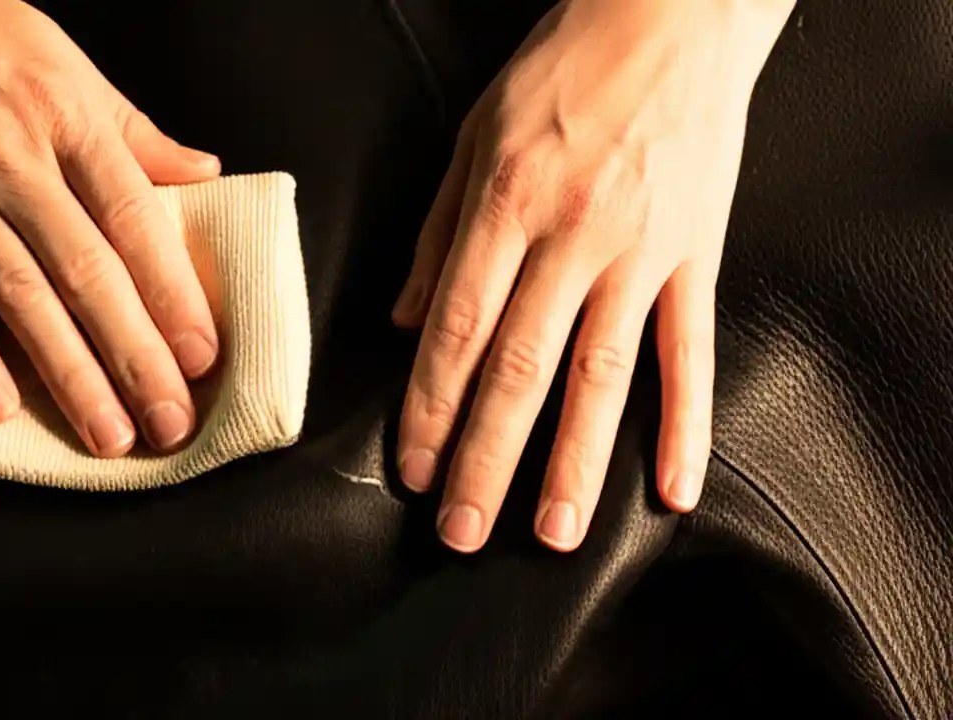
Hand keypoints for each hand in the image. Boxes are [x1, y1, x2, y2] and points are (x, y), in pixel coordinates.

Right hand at [0, 0, 221, 455]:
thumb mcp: (64, 60)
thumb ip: (133, 130)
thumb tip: (203, 174)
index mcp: (66, 119)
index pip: (134, 221)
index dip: (172, 294)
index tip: (201, 355)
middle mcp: (12, 160)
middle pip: (86, 274)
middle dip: (134, 357)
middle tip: (169, 423)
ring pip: (19, 296)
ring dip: (67, 373)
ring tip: (105, 435)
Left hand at [391, 0, 793, 551]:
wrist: (672, 15)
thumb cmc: (564, 69)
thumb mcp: (475, 137)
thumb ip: (439, 236)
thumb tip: (404, 322)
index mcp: (507, 204)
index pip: (458, 328)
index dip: (429, 407)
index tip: (411, 468)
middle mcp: (573, 235)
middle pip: (521, 368)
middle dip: (485, 458)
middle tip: (460, 531)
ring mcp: (641, 250)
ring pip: (603, 375)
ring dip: (574, 461)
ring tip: (551, 533)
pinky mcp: (696, 255)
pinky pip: (690, 351)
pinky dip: (686, 423)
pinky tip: (672, 487)